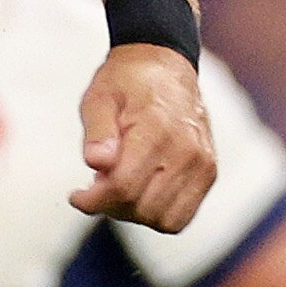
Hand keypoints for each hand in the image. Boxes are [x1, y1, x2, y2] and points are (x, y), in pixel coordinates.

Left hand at [74, 42, 215, 230]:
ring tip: (119, 186)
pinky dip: (156, 214)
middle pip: (142, 208)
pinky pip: (182, 216)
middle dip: (111, 206)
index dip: (93, 200)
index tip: (76, 195)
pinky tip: (139, 192)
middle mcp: (187, 150)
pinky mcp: (209, 173)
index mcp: (157, 129)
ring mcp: (202, 164)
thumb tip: (97, 163)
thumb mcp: (98, 99)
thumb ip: (97, 132)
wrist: (165, 66)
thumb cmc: (125, 84)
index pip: (124, 187)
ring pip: (163, 220)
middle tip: (97, 185)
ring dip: (133, 213)